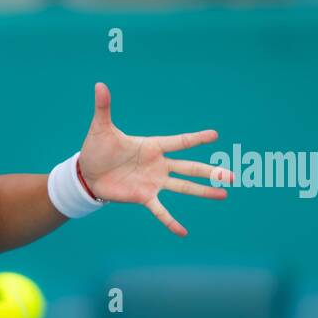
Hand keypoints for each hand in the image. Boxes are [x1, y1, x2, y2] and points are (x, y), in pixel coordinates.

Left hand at [77, 82, 232, 237]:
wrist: (86, 174)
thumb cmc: (96, 149)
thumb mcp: (101, 128)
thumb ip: (104, 108)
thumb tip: (99, 85)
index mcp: (152, 146)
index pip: (179, 141)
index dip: (196, 138)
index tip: (215, 135)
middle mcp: (158, 165)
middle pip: (190, 167)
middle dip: (210, 171)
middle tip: (231, 174)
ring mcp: (153, 182)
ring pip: (183, 187)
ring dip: (203, 192)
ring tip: (223, 194)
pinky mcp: (143, 197)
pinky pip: (160, 211)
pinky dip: (170, 222)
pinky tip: (183, 232)